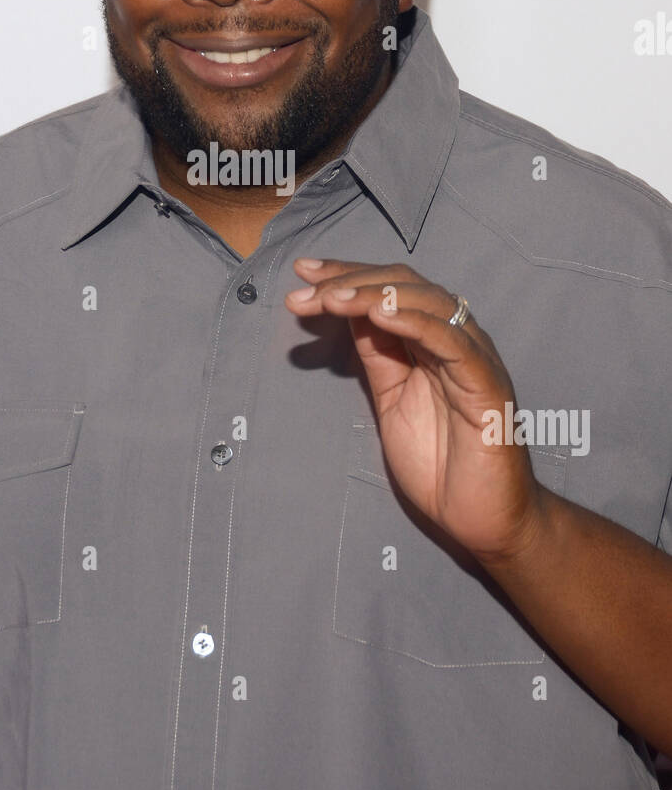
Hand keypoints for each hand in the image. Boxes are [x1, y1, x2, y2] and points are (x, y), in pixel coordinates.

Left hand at [285, 258, 543, 561]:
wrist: (483, 519)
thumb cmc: (441, 463)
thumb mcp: (392, 400)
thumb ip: (377, 356)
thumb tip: (348, 312)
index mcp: (432, 342)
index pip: (390, 289)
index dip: (347, 275)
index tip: (303, 271)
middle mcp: (456, 340)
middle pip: (406, 285)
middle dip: (351, 281)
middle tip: (305, 288)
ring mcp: (474, 359)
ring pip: (429, 303)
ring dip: (376, 294)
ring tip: (333, 297)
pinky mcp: (486, 386)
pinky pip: (452, 342)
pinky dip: (415, 322)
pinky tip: (379, 314)